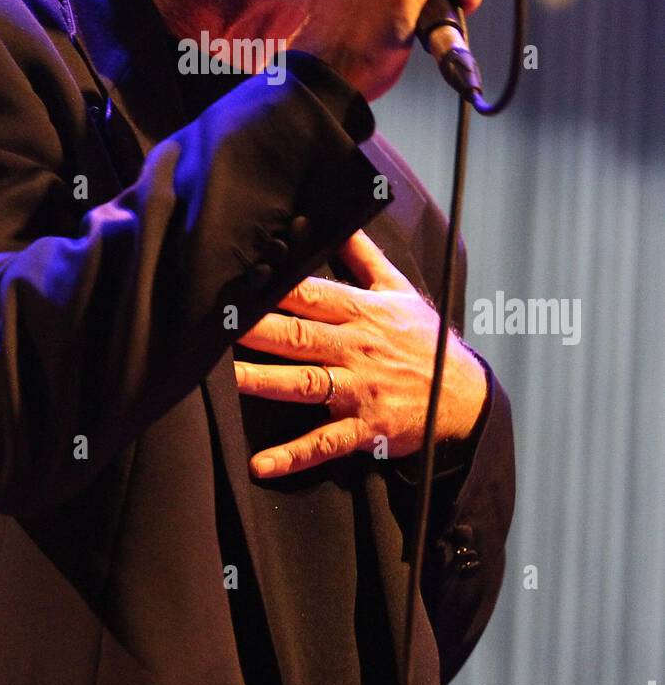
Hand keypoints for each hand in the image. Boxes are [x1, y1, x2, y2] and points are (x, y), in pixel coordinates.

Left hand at [234, 228, 487, 478]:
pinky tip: (261, 465)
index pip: (313, 295)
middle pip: (300, 336)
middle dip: (259, 330)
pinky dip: (293, 456)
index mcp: (362, 313)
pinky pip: (324, 444)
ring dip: (264, 383)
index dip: (278, 288)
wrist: (464, 395)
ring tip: (226, 380)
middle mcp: (356, 349)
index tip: (243, 283)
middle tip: (220, 325)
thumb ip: (364, 256)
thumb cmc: (425, 339)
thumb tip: (341, 219)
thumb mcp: (399, 290)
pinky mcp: (364, 428)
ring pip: (305, 384)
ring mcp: (360, 390)